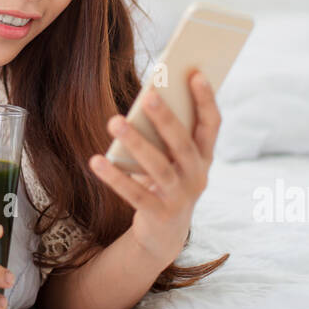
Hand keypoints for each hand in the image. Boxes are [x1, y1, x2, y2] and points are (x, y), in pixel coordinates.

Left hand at [90, 68, 220, 261]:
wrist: (164, 234)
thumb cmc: (166, 181)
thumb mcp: (173, 158)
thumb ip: (167, 133)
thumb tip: (148, 97)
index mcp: (205, 156)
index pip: (212, 124)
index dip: (206, 100)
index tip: (196, 73)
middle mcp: (197, 176)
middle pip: (182, 143)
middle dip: (165, 118)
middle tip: (148, 94)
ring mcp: (180, 197)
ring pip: (158, 167)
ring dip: (135, 142)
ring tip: (114, 121)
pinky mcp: (158, 214)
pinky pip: (134, 193)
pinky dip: (115, 177)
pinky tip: (96, 160)